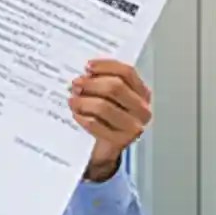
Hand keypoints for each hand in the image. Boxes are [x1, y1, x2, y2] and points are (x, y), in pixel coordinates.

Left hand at [69, 59, 152, 181]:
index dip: (106, 66)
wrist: (108, 148)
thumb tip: (85, 75)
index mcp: (142, 93)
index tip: (88, 66)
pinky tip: (76, 114)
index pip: (127, 73)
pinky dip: (83, 117)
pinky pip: (96, 124)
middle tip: (76, 84)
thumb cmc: (108, 118)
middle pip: (115, 88)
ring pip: (104, 106)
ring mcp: (133, 126)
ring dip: (83, 101)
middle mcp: (142, 109)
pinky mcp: (120, 141)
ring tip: (72, 100)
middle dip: (91, 84)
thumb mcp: (111, 98)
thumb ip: (103, 82)